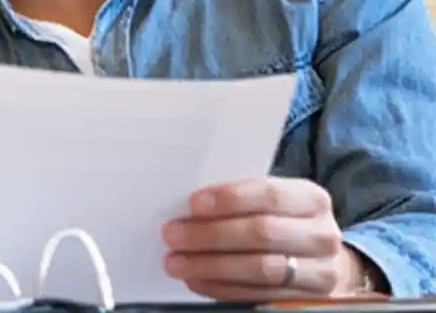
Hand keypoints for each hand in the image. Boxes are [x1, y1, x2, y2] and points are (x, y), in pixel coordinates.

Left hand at [162, 177, 368, 300]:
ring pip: (261, 269)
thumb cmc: (284, 223)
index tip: (194, 204)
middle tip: (174, 234)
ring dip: (211, 266)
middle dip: (211, 234)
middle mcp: (321, 234)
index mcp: (311, 199)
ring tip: (178, 262)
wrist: (322, 261)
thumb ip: (241, 200)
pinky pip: (259, 296)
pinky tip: (197, 280)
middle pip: (263, 233)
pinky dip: (222, 288)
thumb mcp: (273, 202)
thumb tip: (191, 208)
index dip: (230, 199)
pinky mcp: (307, 300)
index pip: (269, 194)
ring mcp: (319, 271)